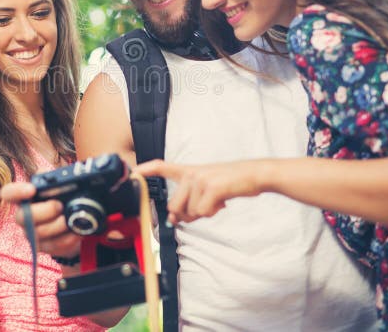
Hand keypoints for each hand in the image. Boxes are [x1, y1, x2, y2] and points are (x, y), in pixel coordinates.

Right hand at [0, 182, 80, 258]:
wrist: (71, 224)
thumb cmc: (61, 199)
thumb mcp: (57, 185)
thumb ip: (51, 178)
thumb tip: (49, 174)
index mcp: (23, 198)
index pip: (8, 193)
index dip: (16, 192)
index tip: (32, 190)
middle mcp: (23, 216)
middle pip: (22, 217)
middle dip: (44, 211)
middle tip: (60, 205)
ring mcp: (31, 233)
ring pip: (38, 233)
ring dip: (57, 226)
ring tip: (70, 220)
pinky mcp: (43, 247)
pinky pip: (52, 246)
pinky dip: (67, 239)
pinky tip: (75, 232)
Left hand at [135, 159, 266, 223]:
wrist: (254, 174)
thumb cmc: (230, 182)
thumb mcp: (207, 187)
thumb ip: (188, 201)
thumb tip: (174, 219)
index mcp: (188, 170)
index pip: (161, 167)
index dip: (145, 170)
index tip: (132, 173)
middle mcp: (190, 173)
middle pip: (174, 207)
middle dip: (188, 215)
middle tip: (206, 207)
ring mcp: (200, 179)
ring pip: (189, 212)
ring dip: (203, 213)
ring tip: (216, 201)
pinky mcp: (210, 187)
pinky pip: (202, 212)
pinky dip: (212, 213)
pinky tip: (222, 202)